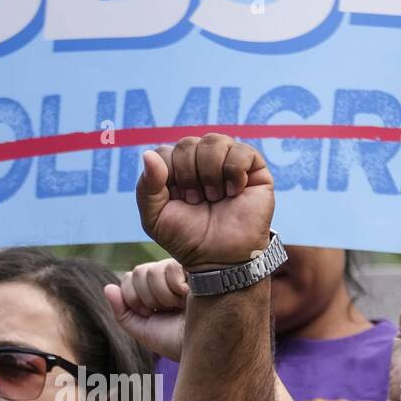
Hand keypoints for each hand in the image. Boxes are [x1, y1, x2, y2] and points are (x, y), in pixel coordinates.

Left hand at [104, 257, 187, 360]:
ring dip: (163, 297)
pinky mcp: (195, 266)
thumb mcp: (144, 331)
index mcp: (151, 289)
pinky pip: (169, 268)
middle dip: (148, 299)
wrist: (204, 347)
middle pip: (137, 273)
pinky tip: (190, 296)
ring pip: (152, 270)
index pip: (127, 279)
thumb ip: (122, 313)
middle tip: (168, 312)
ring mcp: (180, 269)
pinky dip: (176, 288)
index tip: (151, 315)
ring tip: (180, 306)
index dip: (134, 300)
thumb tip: (107, 287)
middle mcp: (165, 276)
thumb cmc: (178, 341)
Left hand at [136, 135, 274, 271]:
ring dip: (210, 173)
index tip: (179, 201)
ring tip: (215, 197)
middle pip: (187, 144)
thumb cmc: (188, 239)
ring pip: (214, 141)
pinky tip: (234, 191)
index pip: (164, 152)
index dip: (169, 176)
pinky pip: (241, 150)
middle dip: (188, 175)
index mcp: (175, 170)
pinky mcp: (253, 167)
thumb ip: (147, 187)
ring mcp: (226, 161)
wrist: (221, 259)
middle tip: (196, 201)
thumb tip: (147, 154)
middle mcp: (200, 161)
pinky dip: (234, 172)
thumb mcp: (155, 219)